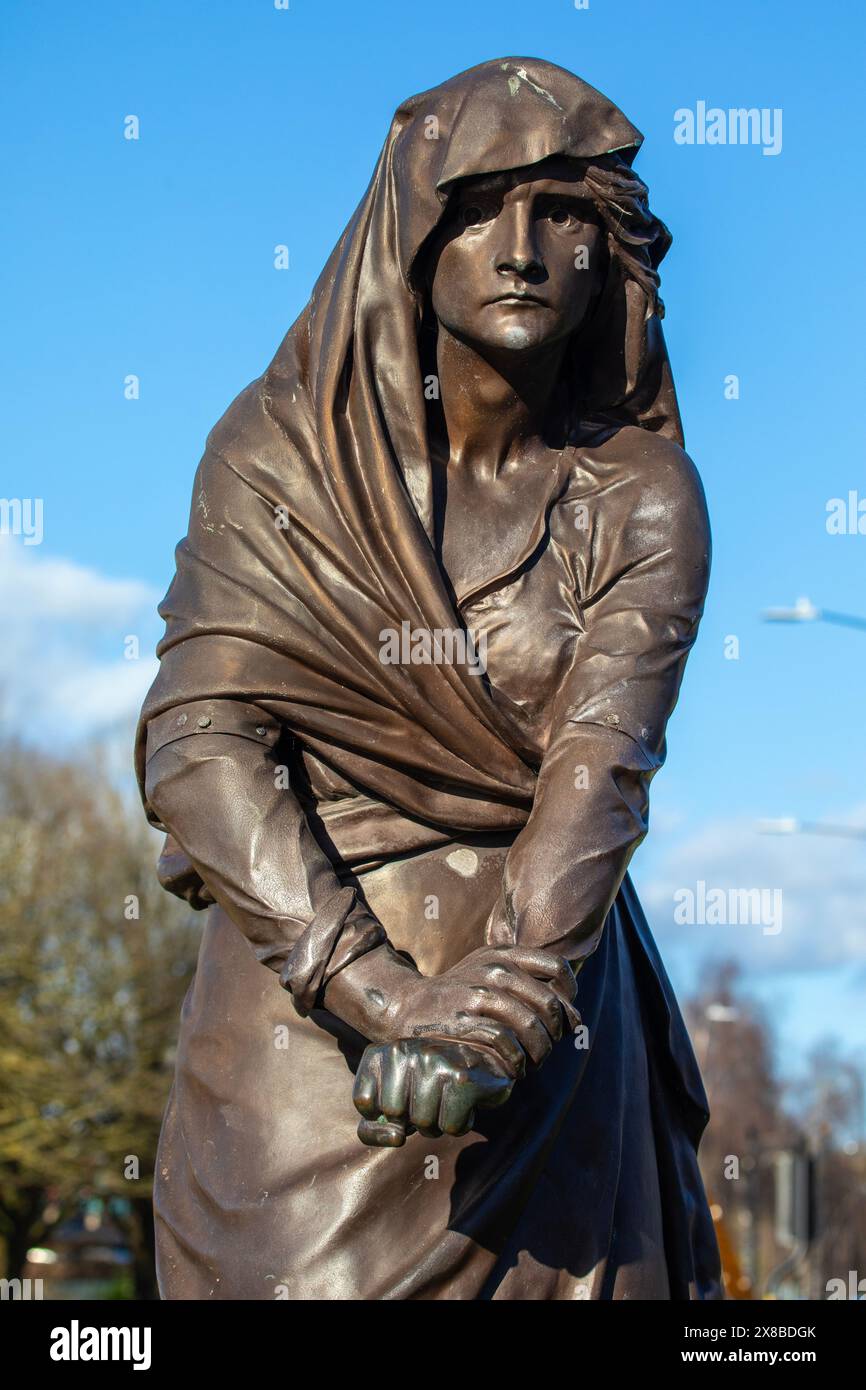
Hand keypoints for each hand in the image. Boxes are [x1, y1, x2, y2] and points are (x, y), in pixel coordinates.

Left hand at [353, 1037, 513, 1146]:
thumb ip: (373, 1129)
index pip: (364, 1102)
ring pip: (423, 1123)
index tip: (402, 1098)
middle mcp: (405, 1049)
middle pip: (394, 1115)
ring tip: (449, 1100)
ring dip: (438, 1124)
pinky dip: (460, 1124)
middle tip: (431, 1100)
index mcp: (383, 1052)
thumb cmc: (432, 1087)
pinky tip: (466, 1103)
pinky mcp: (462, 1078)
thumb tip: (395, 1138)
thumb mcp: (395, 1103)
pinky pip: (450, 1126)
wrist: (486, 1062)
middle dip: (414, 1119)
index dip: (384, 1114)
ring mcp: (434, 1061)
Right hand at [385, 945, 578, 1077]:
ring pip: (531, 1026)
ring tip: (530, 1064)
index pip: (557, 970)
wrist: (406, 1007)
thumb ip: (529, 984)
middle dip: (554, 1035)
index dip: (568, 998)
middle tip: (544, 1051)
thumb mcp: (489, 972)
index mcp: (503, 954)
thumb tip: (575, 1018)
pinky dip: (516, 1061)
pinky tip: (513, 1069)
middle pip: (549, 1005)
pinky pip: (506, 1043)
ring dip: (539, 1053)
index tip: (561, 1021)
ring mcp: (478, 993)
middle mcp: (494, 969)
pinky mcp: (464, 1020)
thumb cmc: (457, 994)